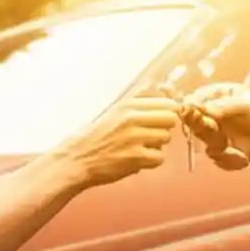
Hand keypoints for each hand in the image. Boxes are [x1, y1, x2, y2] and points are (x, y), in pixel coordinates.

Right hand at [56, 94, 180, 186]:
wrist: (77, 158)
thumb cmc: (97, 135)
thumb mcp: (116, 111)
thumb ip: (141, 101)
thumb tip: (170, 89)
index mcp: (128, 104)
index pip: (167, 102)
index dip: (167, 112)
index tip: (160, 120)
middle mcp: (132, 118)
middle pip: (172, 118)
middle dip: (165, 127)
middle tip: (151, 134)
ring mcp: (134, 138)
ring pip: (167, 138)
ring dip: (157, 145)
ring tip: (140, 147)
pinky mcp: (135, 157)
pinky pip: (160, 158)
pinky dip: (151, 161)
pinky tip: (137, 159)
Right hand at [181, 83, 249, 168]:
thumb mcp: (247, 104)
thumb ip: (225, 107)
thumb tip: (205, 109)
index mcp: (216, 97)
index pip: (195, 100)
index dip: (191, 107)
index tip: (194, 111)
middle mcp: (211, 115)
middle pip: (193, 121)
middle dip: (201, 127)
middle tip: (214, 128)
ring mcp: (215, 133)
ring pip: (204, 141)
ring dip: (217, 144)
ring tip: (231, 146)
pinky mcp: (222, 150)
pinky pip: (216, 158)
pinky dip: (227, 159)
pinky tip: (242, 156)